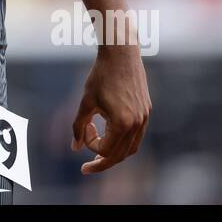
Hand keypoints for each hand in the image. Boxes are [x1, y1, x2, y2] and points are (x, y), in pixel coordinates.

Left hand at [71, 43, 150, 173]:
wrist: (121, 54)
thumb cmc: (100, 76)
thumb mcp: (86, 102)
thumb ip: (79, 126)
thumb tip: (75, 148)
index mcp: (122, 122)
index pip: (105, 150)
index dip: (90, 145)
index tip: (85, 128)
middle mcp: (137, 123)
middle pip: (120, 155)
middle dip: (102, 162)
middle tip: (87, 168)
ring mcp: (144, 118)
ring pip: (131, 148)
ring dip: (114, 153)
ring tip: (99, 153)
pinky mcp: (147, 111)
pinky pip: (136, 136)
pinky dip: (123, 141)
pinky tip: (110, 135)